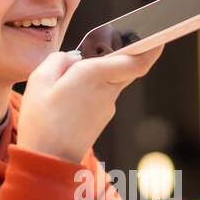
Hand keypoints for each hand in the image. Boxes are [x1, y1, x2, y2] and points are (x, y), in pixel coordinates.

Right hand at [18, 45, 164, 163]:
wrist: (48, 162)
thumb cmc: (41, 122)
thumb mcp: (39, 80)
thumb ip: (59, 60)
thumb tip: (75, 59)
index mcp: (94, 76)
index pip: (136, 61)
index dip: (152, 47)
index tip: (161, 37)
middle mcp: (107, 91)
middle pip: (127, 67)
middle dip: (123, 54)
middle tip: (110, 43)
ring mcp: (107, 107)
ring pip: (111, 80)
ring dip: (98, 73)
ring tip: (66, 79)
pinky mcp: (102, 119)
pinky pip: (101, 94)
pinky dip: (90, 89)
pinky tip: (68, 97)